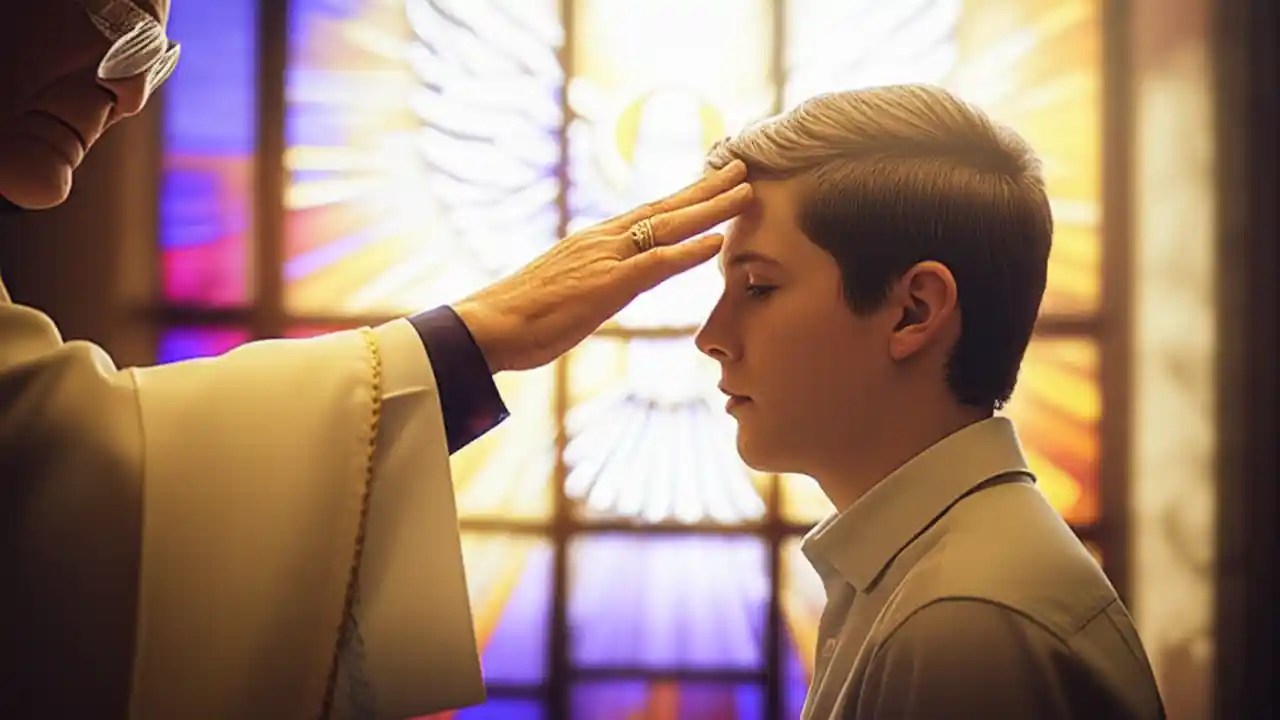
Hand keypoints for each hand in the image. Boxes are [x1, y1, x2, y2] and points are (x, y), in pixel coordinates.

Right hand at [453, 160, 751, 372]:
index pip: (648, 214)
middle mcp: (604, 241)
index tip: (713, 182)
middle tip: (743, 167)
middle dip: (707, 187)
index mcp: (595, 242)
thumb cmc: (520, 316)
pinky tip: (717, 241)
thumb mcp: (566, 291)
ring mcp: (606, 259)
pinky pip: (656, 264)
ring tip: (745, 191)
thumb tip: (607, 287)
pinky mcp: (606, 285)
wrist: (487, 326)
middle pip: (665, 208)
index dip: (684, 197)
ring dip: (710, 208)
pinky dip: (690, 251)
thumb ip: (592, 282)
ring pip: (668, 226)